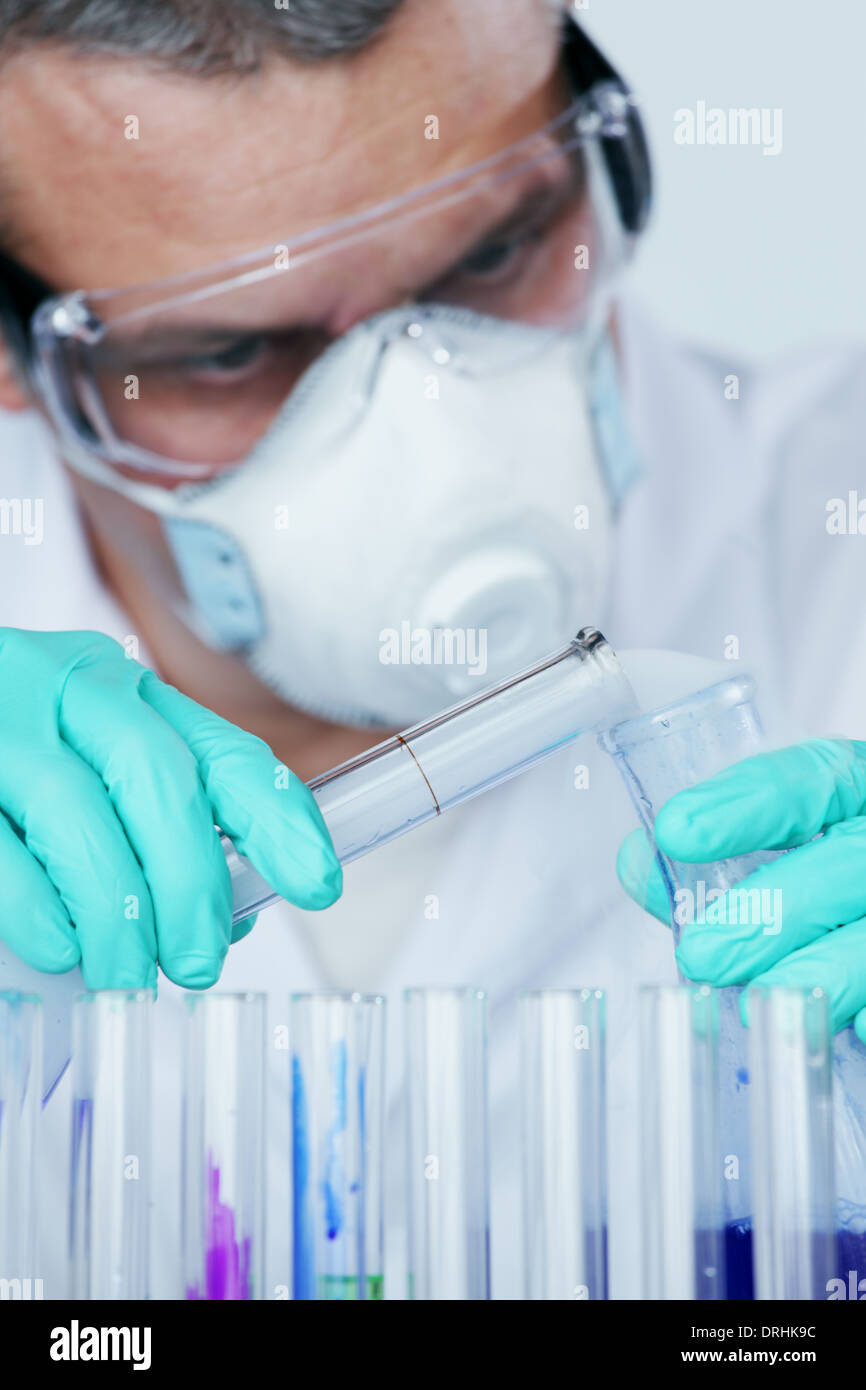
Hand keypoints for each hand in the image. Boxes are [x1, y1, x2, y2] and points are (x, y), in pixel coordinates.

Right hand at [0, 629, 340, 989]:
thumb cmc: (8, 753)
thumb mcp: (87, 757)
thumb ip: (154, 817)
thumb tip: (225, 914)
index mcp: (122, 690)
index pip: (220, 748)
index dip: (277, 818)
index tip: (316, 883)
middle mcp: (66, 690)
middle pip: (158, 780)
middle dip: (191, 882)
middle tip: (199, 959)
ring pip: (80, 813)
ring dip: (119, 910)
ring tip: (132, 974)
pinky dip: (39, 906)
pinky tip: (61, 947)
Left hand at [616, 738, 865, 1039]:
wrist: (865, 896)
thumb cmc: (826, 876)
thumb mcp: (788, 846)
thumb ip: (713, 861)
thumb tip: (640, 863)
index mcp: (856, 790)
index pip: (807, 781)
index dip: (743, 806)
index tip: (677, 831)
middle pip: (848, 862)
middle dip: (772, 908)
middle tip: (704, 953)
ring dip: (824, 969)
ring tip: (761, 1001)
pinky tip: (856, 1031)